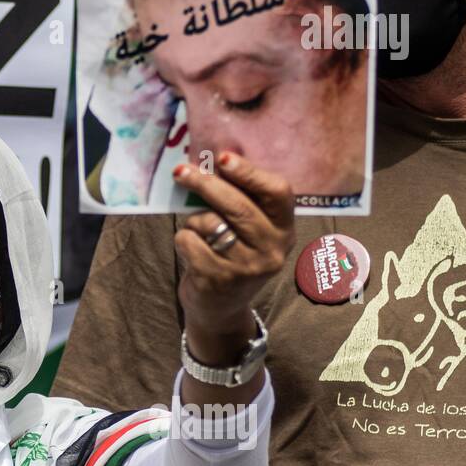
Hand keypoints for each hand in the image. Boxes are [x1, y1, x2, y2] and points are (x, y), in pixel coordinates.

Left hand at [172, 152, 294, 364]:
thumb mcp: (247, 229)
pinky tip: (191, 251)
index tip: (223, 158)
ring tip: (198, 232)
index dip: (250, 173)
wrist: (220, 308)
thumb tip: (209, 161)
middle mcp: (272, 249)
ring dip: (193, 221)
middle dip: (205, 183)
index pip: (278, 192)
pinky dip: (183, 240)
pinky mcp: (219, 281)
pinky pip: (189, 242)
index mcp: (283, 228)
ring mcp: (247, 268)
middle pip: (238, 206)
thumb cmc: (230, 253)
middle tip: (181, 172)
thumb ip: (239, 198)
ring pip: (209, 223)